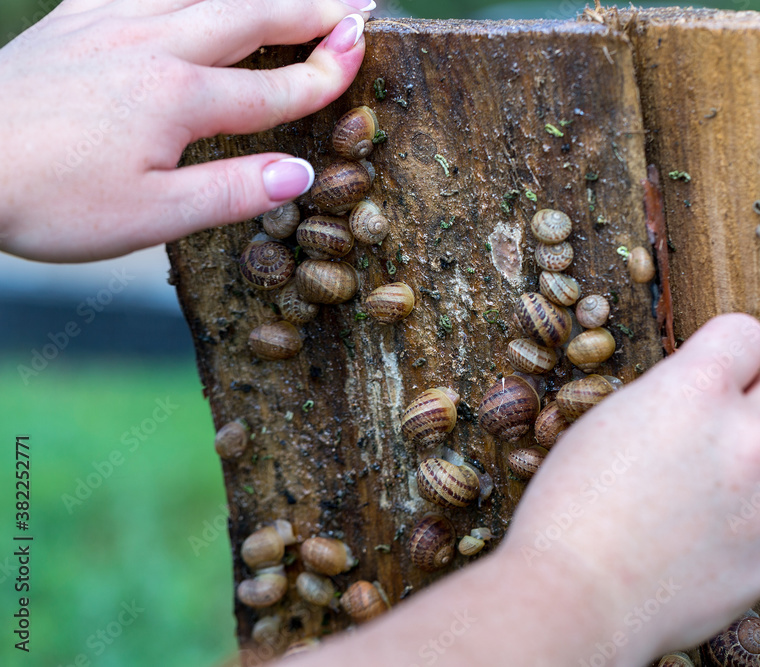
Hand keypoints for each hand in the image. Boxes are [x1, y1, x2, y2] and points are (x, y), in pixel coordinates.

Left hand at [0, 0, 374, 262]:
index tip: (365, 53)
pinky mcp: (76, 17)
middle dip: (312, 10)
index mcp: (178, 98)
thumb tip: (301, 174)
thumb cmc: (47, 197)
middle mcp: (153, 45)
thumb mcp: (149, 216)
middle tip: (358, 4)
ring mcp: (112, 21)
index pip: (275, 85)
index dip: (326, 72)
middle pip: (252, 16)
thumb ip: (231, 191)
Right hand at [501, 313, 759, 660]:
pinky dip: (751, 524)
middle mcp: (748, 436)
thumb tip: (702, 398)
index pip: (748, 333)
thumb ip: (672, 398)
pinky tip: (702, 540)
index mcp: (698, 389)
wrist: (578, 596)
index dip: (728, 352)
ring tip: (712, 488)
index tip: (716, 370)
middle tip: (721, 427)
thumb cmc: (573, 507)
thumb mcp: (610, 420)